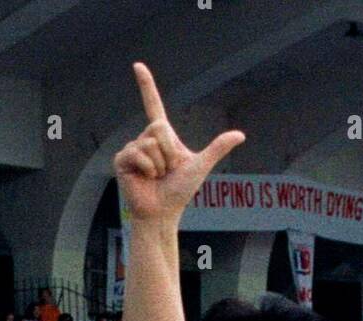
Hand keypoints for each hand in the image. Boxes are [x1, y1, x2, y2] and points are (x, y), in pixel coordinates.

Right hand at [114, 63, 244, 221]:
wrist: (162, 213)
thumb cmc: (180, 192)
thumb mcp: (200, 166)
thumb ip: (217, 148)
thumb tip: (240, 135)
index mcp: (162, 137)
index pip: (153, 105)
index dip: (146, 86)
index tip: (137, 65)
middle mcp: (146, 139)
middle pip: (159, 127)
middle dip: (170, 151)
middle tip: (168, 170)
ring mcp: (132, 149)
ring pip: (150, 142)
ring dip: (160, 164)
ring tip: (158, 177)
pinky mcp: (122, 160)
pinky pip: (139, 154)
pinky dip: (149, 169)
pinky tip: (146, 179)